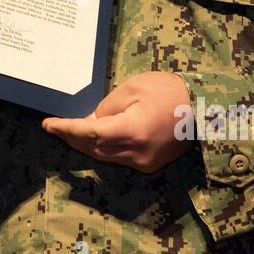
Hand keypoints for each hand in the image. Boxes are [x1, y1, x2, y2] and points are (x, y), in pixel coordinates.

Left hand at [42, 72, 192, 173]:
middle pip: (93, 148)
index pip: (89, 133)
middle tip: (54, 128)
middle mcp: (136, 152)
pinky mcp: (149, 164)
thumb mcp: (133, 89)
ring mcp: (144, 162)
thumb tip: (90, 122)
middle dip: (71, 138)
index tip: (48, 124)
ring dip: (84, 144)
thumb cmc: (169, 90)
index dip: (66, 129)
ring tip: (67, 132)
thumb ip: (108, 108)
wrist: (204, 109)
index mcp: (133, 130)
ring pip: (104, 155)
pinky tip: (92, 138)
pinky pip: (118, 158)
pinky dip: (103, 148)